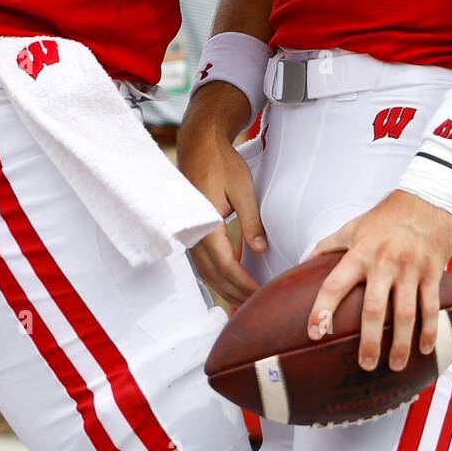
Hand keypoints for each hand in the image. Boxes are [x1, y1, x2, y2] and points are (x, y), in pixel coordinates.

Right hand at [176, 85, 264, 304]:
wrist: (199, 145)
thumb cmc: (221, 163)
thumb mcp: (242, 189)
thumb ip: (251, 221)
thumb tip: (260, 251)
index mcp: (205, 225)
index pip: (226, 266)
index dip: (244, 284)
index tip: (262, 294)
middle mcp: (193, 235)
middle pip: (214, 276)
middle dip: (237, 293)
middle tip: (259, 305)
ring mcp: (189, 235)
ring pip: (206, 274)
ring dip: (226, 290)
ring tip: (248, 301)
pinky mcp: (191, 232)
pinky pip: (203, 263)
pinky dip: (217, 278)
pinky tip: (231, 284)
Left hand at [307, 191, 451, 372]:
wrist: (427, 198)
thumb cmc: (386, 216)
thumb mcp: (353, 226)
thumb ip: (328, 246)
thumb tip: (302, 264)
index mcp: (360, 252)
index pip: (334, 284)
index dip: (322, 309)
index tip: (314, 333)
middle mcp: (384, 261)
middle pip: (374, 308)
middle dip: (369, 341)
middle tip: (365, 365)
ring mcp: (410, 268)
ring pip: (405, 313)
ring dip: (401, 343)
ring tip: (396, 365)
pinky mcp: (432, 271)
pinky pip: (431, 306)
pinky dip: (430, 331)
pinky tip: (425, 350)